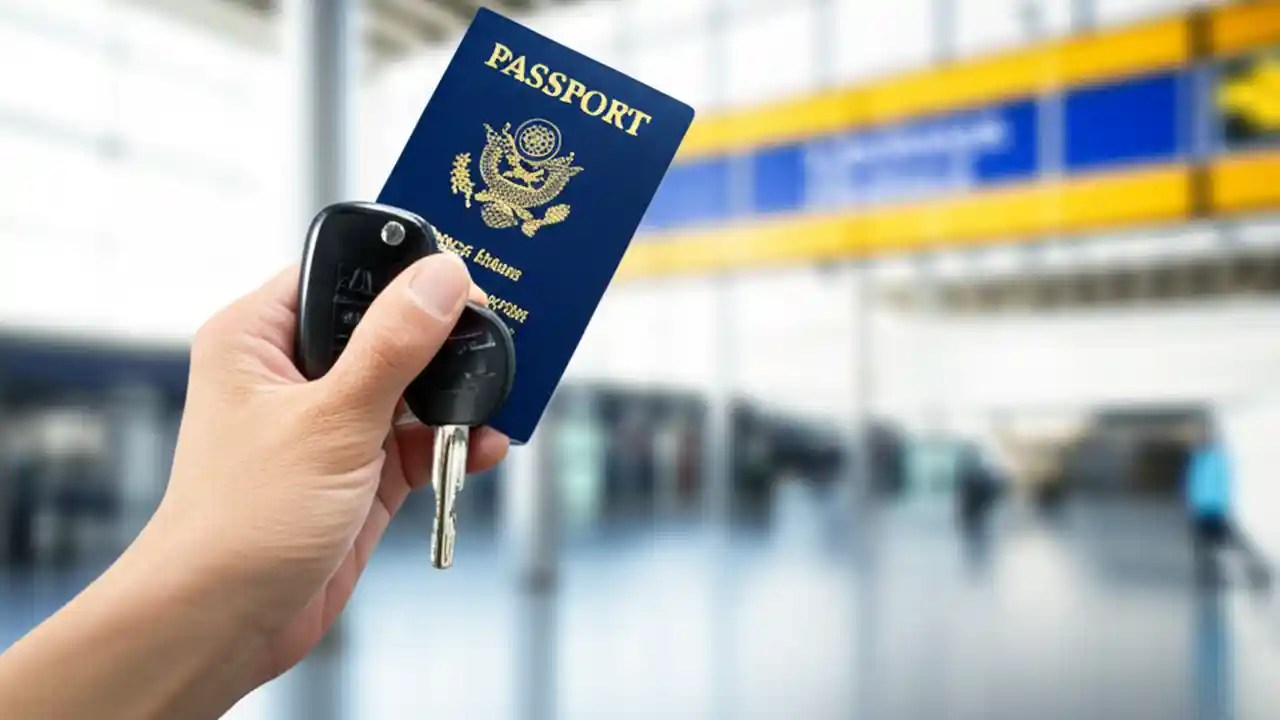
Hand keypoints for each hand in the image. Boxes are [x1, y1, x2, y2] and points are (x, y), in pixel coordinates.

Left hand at [140, 252, 507, 680]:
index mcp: (259, 336)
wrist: (223, 624)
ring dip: (455, 395)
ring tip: (497, 398)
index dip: (399, 270)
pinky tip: (487, 446)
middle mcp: (293, 373)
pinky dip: (455, 442)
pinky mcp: (359, 472)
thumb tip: (444, 276)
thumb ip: (393, 346)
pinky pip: (420, 441)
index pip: (338, 273)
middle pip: (385, 329)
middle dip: (442, 338)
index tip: (460, 280)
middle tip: (493, 337)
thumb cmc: (243, 520)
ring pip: (410, 387)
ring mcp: (329, 424)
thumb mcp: (331, 420)